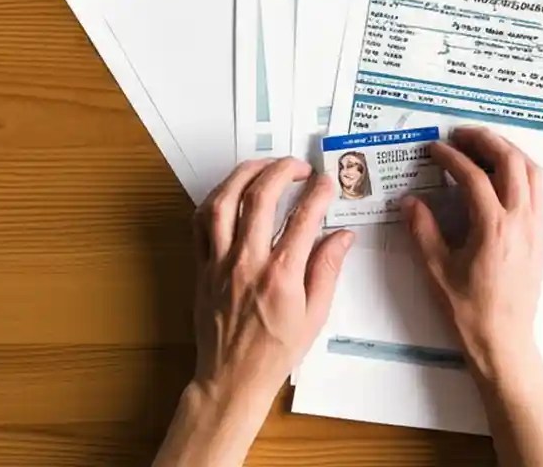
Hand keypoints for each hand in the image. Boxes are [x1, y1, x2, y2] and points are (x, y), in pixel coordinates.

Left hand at [153, 158, 354, 466]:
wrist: (232, 378)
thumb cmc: (277, 351)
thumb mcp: (316, 314)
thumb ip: (328, 269)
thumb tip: (343, 235)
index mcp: (281, 275)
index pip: (304, 218)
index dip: (319, 193)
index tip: (327, 182)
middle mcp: (248, 262)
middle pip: (260, 198)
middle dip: (282, 171)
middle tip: (299, 167)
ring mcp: (219, 263)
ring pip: (223, 202)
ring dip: (243, 175)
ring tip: (264, 166)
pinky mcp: (201, 268)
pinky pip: (199, 223)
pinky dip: (214, 200)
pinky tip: (230, 192)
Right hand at [405, 128, 542, 466]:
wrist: (504, 341)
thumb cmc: (469, 311)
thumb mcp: (437, 272)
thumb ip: (422, 231)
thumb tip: (409, 200)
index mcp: (494, 228)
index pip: (473, 176)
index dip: (451, 157)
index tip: (433, 148)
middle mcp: (521, 220)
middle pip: (511, 161)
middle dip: (485, 141)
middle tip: (459, 134)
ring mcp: (535, 225)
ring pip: (531, 171)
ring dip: (507, 150)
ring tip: (481, 145)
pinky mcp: (541, 234)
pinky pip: (537, 188)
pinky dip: (520, 169)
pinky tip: (500, 173)